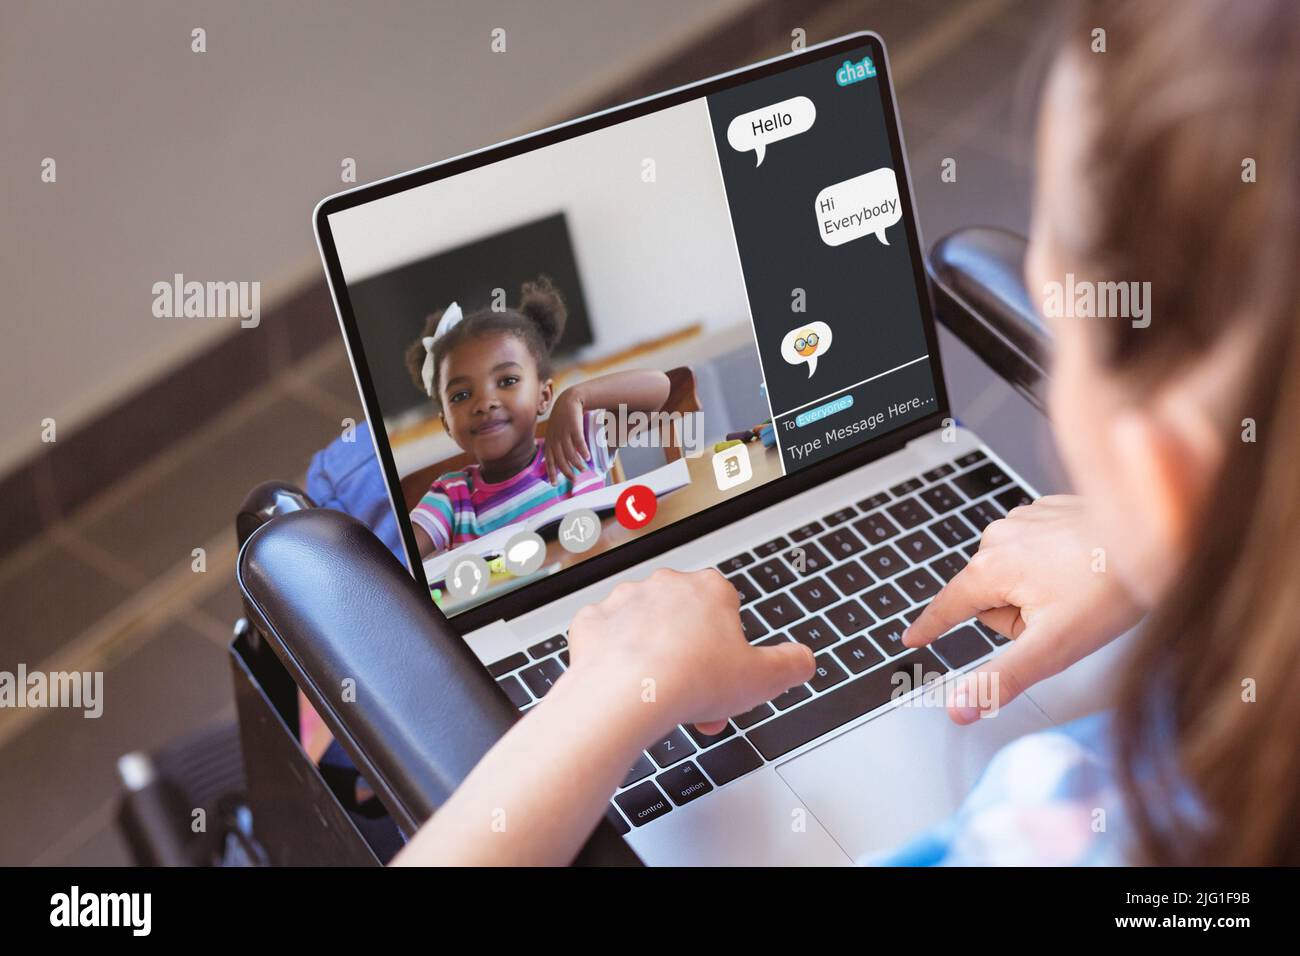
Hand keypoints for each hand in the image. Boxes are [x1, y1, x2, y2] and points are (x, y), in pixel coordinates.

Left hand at [543, 389, 591, 484]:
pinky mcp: (574, 427)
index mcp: (550, 441)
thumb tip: (564, 459)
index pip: (549, 460)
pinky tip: (588, 457)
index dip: (551, 473)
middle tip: (574, 479)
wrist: (568, 400)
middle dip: (567, 471)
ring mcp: (564, 433)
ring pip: (570, 453)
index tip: (554, 484)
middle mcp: (555, 439)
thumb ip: (558, 445)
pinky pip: (579, 442)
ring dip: (577, 463)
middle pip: (560, 460)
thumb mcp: (556, 432)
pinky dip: (583, 451)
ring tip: (583, 469)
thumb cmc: (563, 419)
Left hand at [566, 568, 813, 735]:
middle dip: (693, 661)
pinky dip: (614, 660)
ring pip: (646, 631)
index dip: (729, 651)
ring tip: (662, 700)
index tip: (726, 679)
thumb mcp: (764, 679)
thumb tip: (803, 660)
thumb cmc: (691, 681)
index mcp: (709, 590)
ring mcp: (625, 601)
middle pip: (686, 624)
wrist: (627, 694)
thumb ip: (791, 665)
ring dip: (655, 658)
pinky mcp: (592, 622)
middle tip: (697, 700)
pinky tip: (625, 684)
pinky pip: (606, 639)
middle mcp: (665, 585)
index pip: (727, 613)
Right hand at [903, 495, 1142, 723]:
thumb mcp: (1051, 648)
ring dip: (1035, 589)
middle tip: (1060, 619)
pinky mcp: (1049, 510)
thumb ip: (999, 679)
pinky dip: (1052, 564)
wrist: (1162, 536)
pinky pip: (1035, 549)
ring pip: (1012, 572)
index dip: (930, 628)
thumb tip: (959, 709)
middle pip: (988, 596)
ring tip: (1078, 591)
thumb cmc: (1111, 589)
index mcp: (990, 568)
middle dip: (1016, 615)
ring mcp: (1025, 518)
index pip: (947, 607)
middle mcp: (999, 536)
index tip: (911, 639)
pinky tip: (1081, 569)